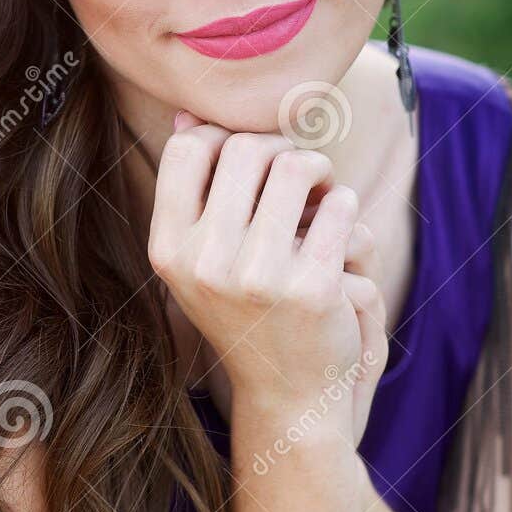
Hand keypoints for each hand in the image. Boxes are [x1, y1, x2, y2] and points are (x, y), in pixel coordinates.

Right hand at [147, 110, 388, 436]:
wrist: (289, 396)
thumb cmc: (247, 313)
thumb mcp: (203, 259)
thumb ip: (195, 189)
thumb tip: (189, 116)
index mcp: (168, 250)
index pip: (189, 149)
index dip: (225, 137)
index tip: (252, 159)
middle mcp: (205, 263)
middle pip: (246, 147)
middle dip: (280, 148)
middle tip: (298, 174)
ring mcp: (258, 277)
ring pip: (297, 166)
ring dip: (317, 169)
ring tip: (320, 191)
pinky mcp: (312, 288)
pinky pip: (338, 204)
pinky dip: (343, 205)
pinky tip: (338, 227)